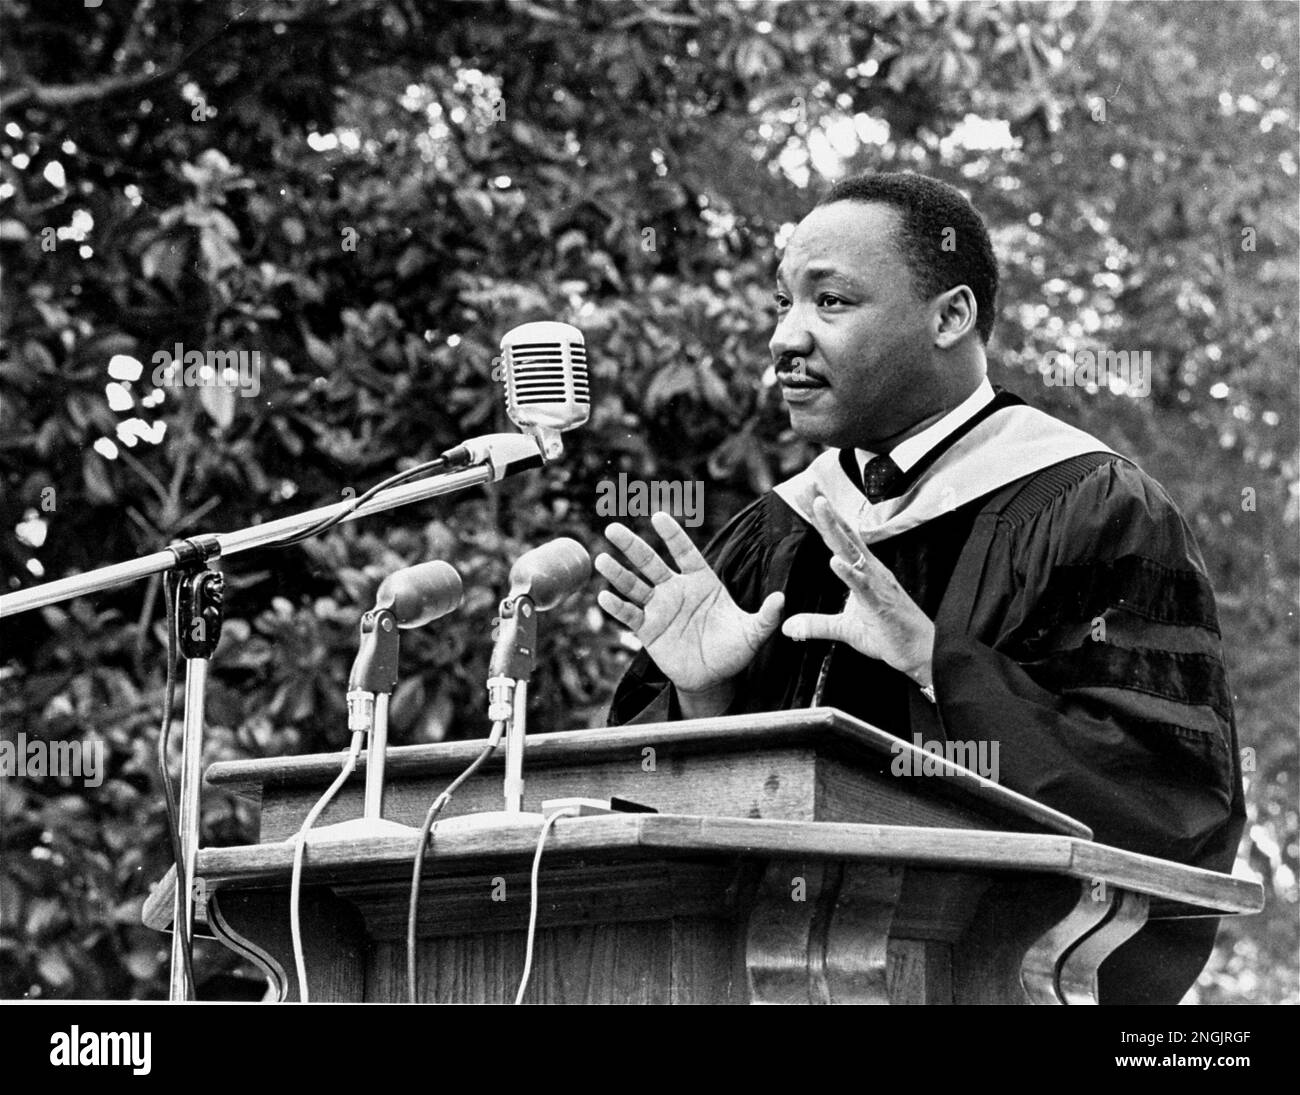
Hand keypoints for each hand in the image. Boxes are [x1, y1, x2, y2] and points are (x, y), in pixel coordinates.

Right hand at [595, 511, 784, 706]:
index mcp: (701, 580)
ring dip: (617, 573)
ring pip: (634, 585)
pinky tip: (604, 596)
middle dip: (632, 545)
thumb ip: (765, 616)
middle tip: (612, 528)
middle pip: (650, 562)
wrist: (713, 677)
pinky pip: (630, 615)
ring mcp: (659, 608)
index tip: (658, 516)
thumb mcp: (753, 633)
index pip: (684, 551)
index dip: (672, 535)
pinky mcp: (648, 630)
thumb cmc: (733, 649)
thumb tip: (781, 598)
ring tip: (601, 560)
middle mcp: (676, 589)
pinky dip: (617, 606)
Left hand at [781, 492, 934, 686]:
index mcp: (864, 571)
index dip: (824, 518)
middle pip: (844, 535)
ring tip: (820, 508)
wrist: (921, 651)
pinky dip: (849, 574)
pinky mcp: (880, 604)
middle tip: (809, 487)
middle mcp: (871, 570)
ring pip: (852, 551)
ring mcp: (877, 584)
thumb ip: (817, 625)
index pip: (840, 539)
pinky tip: (835, 562)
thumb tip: (788, 627)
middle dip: (825, 512)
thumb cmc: (888, 635)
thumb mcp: (845, 630)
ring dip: (835, 530)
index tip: (809, 495)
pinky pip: (862, 586)